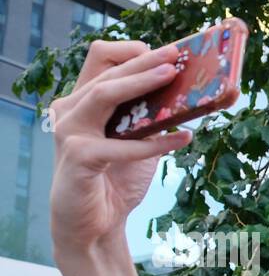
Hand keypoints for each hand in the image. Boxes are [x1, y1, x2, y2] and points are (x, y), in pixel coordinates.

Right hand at [49, 41, 192, 255]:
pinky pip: (123, 145)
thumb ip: (151, 118)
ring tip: (174, 77)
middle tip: (177, 55)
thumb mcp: (137, 141)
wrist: (97, 224)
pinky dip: (156, 142)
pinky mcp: (80, 157)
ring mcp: (71, 132)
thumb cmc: (116, 179)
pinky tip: (184, 138)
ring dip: (142, 83)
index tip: (168, 52)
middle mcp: (71, 110)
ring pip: (105, 94)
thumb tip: (190, 96)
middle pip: (108, 72)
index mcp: (84, 101)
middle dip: (144, 61)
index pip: (101, 59)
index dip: (132, 51)